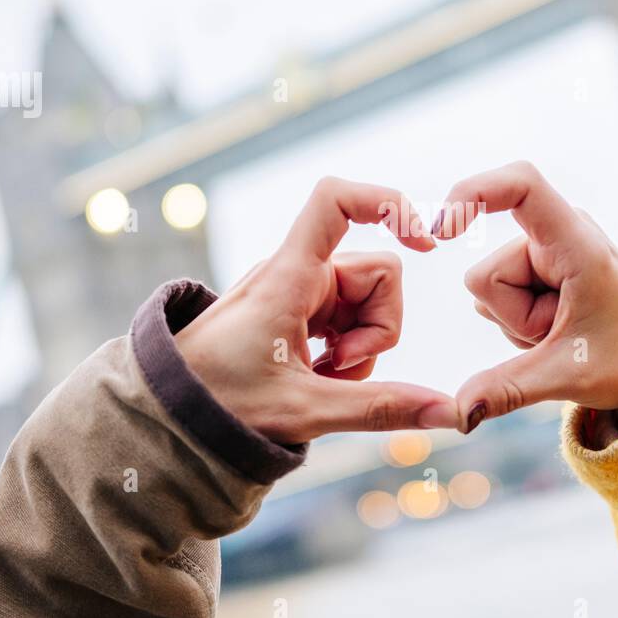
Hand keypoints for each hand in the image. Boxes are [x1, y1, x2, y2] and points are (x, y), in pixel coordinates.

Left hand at [175, 177, 459, 444]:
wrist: (167, 417)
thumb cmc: (217, 405)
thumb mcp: (305, 411)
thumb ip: (381, 409)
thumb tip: (450, 413)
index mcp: (289, 276)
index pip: (335, 200)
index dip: (387, 202)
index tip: (424, 239)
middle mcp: (297, 274)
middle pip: (379, 273)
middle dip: (378, 329)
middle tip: (339, 370)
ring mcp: (301, 295)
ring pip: (369, 304)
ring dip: (362, 348)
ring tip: (321, 381)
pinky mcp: (300, 316)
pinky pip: (350, 323)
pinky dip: (347, 354)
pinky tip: (316, 380)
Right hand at [432, 162, 617, 435]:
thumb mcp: (569, 376)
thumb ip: (507, 388)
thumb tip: (456, 413)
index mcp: (576, 243)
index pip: (521, 185)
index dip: (474, 192)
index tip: (443, 230)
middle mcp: (557, 234)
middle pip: (485, 275)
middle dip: (511, 318)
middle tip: (561, 332)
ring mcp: (545, 250)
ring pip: (487, 291)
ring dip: (517, 323)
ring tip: (564, 330)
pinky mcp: (537, 266)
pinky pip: (496, 297)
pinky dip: (519, 323)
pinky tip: (556, 329)